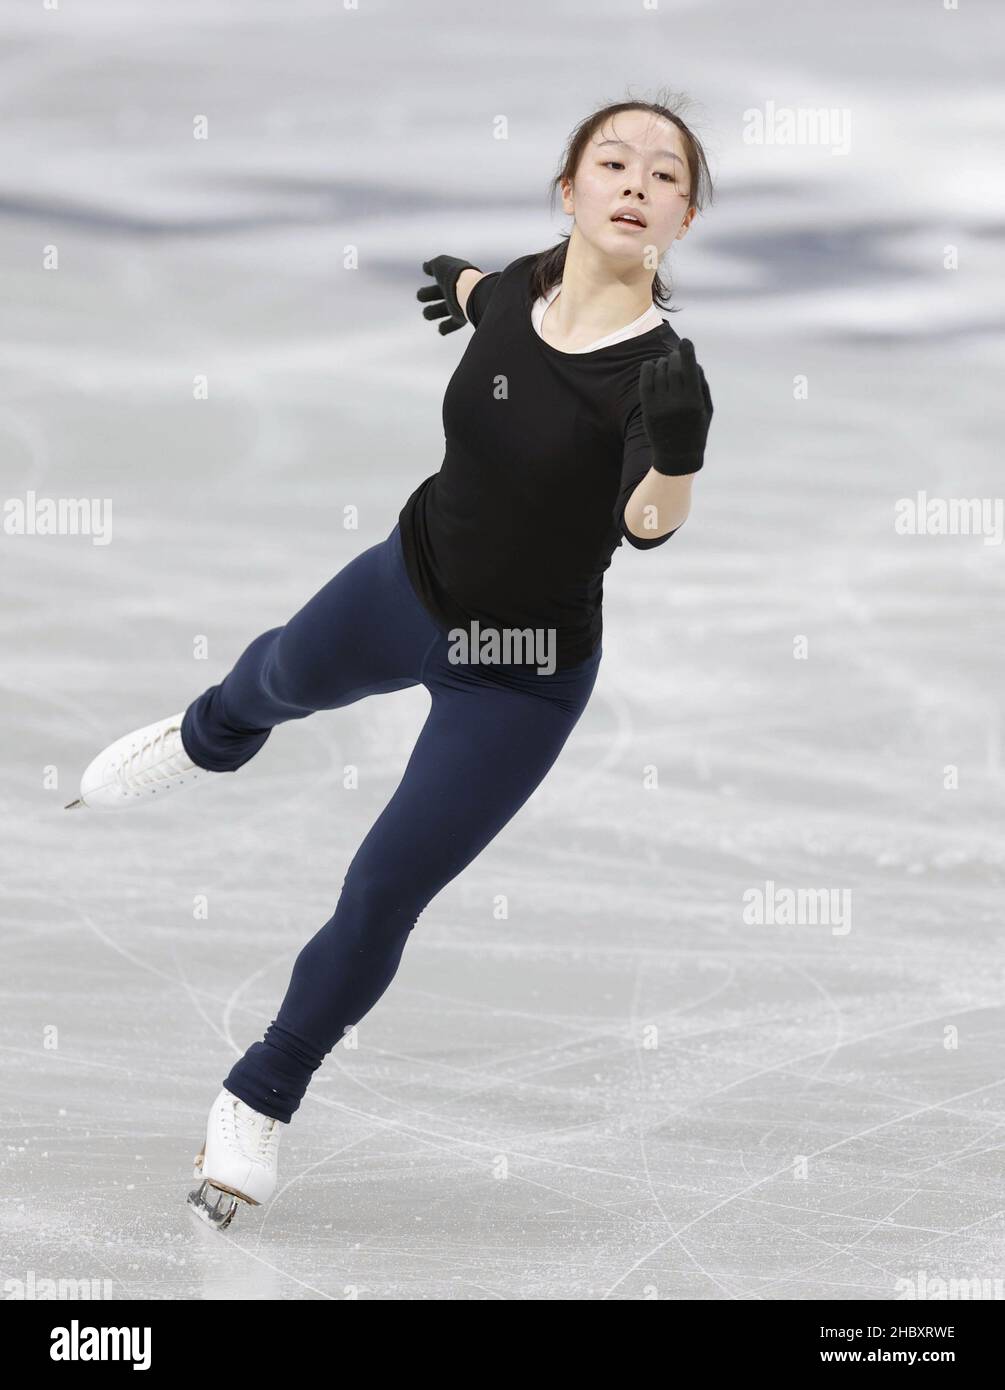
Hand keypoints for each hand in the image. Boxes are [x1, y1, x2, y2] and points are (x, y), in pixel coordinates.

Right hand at [417, 255, 480, 334]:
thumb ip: (432, 265)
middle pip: (436, 294)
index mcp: (449, 278)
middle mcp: (454, 291)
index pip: (433, 281)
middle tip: (420, 296)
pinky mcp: (462, 318)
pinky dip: (445, 328)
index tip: (421, 292)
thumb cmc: (456, 276)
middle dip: (426, 294)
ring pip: (442, 310)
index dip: (426, 284)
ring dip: (432, 312)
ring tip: (427, 314)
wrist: (472, 291)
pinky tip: (441, 330)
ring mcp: (458, 305)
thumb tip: (424, 266)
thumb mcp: (441, 265)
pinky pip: (453, 325)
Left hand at [639, 338, 712, 475]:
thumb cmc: (696, 429)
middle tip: (676, 356)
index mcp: (694, 401)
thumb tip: (693, 362)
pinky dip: (648, 369)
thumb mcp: (706, 408)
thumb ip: (701, 384)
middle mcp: (676, 402)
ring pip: (659, 371)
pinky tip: (652, 366)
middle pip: (674, 367)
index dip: (687, 352)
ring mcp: (660, 406)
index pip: (690, 369)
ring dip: (662, 362)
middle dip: (675, 357)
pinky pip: (645, 380)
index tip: (686, 342)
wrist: (676, 456)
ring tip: (665, 365)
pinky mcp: (648, 409)